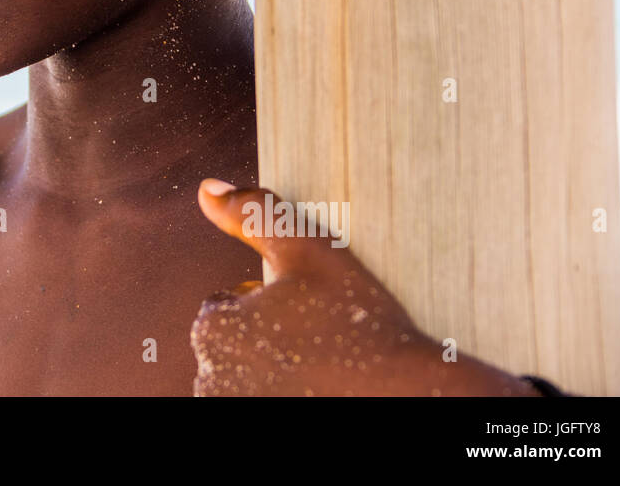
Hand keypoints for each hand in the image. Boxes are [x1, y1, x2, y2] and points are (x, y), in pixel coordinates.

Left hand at [190, 179, 539, 395]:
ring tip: (326, 366)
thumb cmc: (363, 327)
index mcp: (212, 329)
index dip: (272, 302)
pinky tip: (324, 389)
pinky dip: (287, 395)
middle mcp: (211, 378)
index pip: (229, 305)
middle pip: (238, 345)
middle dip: (271, 337)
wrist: (410, 396)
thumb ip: (255, 214)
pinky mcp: (262, 430)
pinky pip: (268, 400)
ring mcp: (234, 410)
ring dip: (278, 370)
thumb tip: (209, 189)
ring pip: (251, 378)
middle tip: (323, 341)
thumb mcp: (310, 251)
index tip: (309, 313)